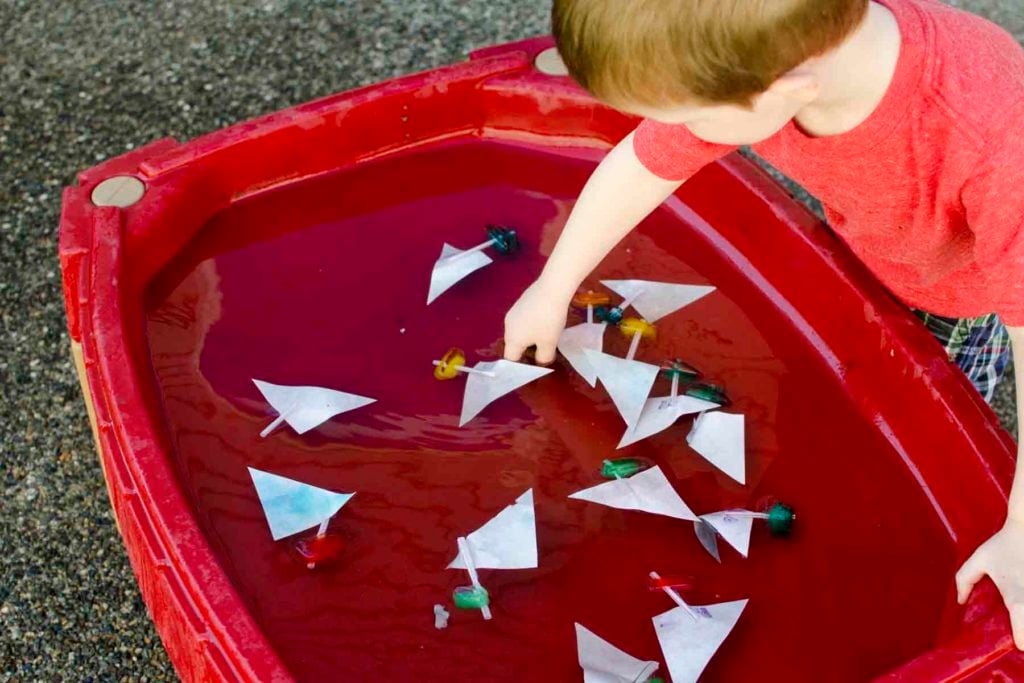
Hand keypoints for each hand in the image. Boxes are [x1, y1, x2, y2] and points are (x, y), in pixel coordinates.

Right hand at [503, 278, 572, 363]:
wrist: (552, 289)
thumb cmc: (549, 320)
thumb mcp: (549, 343)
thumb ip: (543, 358)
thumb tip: (540, 362)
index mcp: (511, 339)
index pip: (511, 359)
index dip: (520, 367)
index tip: (532, 369)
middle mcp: (507, 326)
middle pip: (514, 345)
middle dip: (525, 352)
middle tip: (540, 355)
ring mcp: (512, 312)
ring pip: (518, 332)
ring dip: (529, 338)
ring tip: (545, 338)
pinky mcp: (520, 303)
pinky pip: (522, 320)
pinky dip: (530, 325)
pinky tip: (544, 321)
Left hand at [956, 517, 1023, 648]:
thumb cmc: (1005, 543)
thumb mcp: (980, 558)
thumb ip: (965, 579)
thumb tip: (961, 602)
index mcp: (1016, 591)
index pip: (1020, 613)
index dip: (1022, 634)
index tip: (1020, 645)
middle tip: (1020, 639)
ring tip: (1018, 618)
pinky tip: (1020, 612)